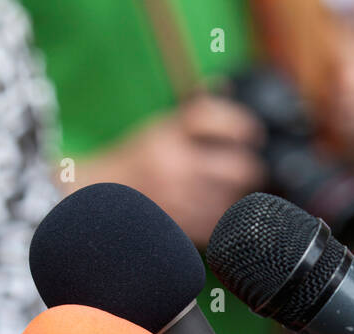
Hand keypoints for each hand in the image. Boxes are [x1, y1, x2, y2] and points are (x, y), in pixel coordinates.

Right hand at [69, 95, 263, 245]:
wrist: (101, 200)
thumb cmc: (139, 161)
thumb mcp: (161, 128)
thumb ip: (194, 111)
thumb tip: (225, 85)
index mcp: (166, 134)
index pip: (211, 118)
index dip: (241, 124)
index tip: (252, 133)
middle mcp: (174, 166)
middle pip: (239, 167)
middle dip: (248, 167)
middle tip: (245, 167)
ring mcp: (178, 199)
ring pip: (233, 198)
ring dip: (234, 194)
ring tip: (221, 190)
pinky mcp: (181, 227)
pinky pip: (219, 222)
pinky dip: (221, 216)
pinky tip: (211, 208)